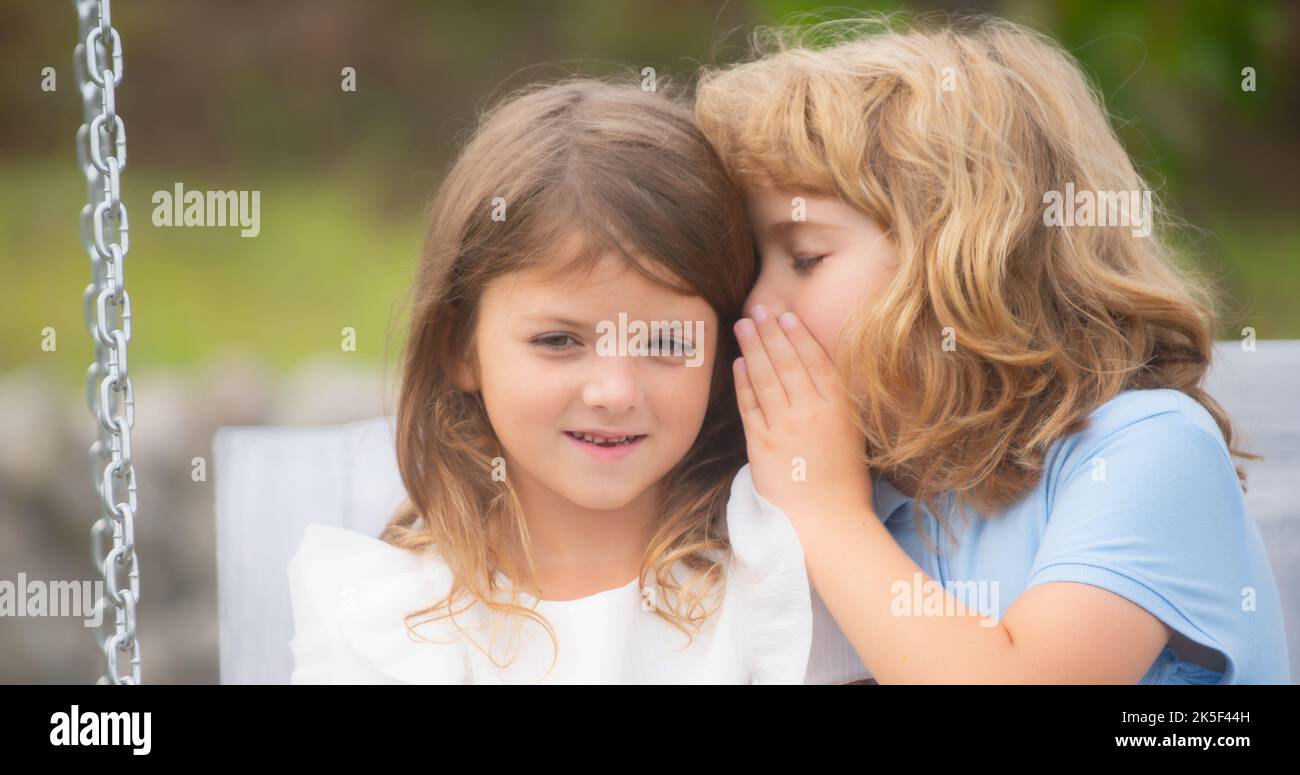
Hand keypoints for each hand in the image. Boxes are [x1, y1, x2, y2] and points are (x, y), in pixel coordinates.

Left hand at [732, 305, 872, 523]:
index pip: (816, 361)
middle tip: (756, 308)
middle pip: (786, 362)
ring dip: (752, 348)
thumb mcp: (851, 437)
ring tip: (742, 325)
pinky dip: (743, 382)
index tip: (785, 316)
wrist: (829, 525)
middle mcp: (812, 412)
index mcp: (839, 409)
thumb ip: (834, 408)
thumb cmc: (845, 487)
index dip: (798, 336)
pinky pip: (749, 406)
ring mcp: (785, 427)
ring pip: (765, 377)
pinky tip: (738, 363)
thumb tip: (817, 381)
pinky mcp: (762, 445)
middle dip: (769, 332)